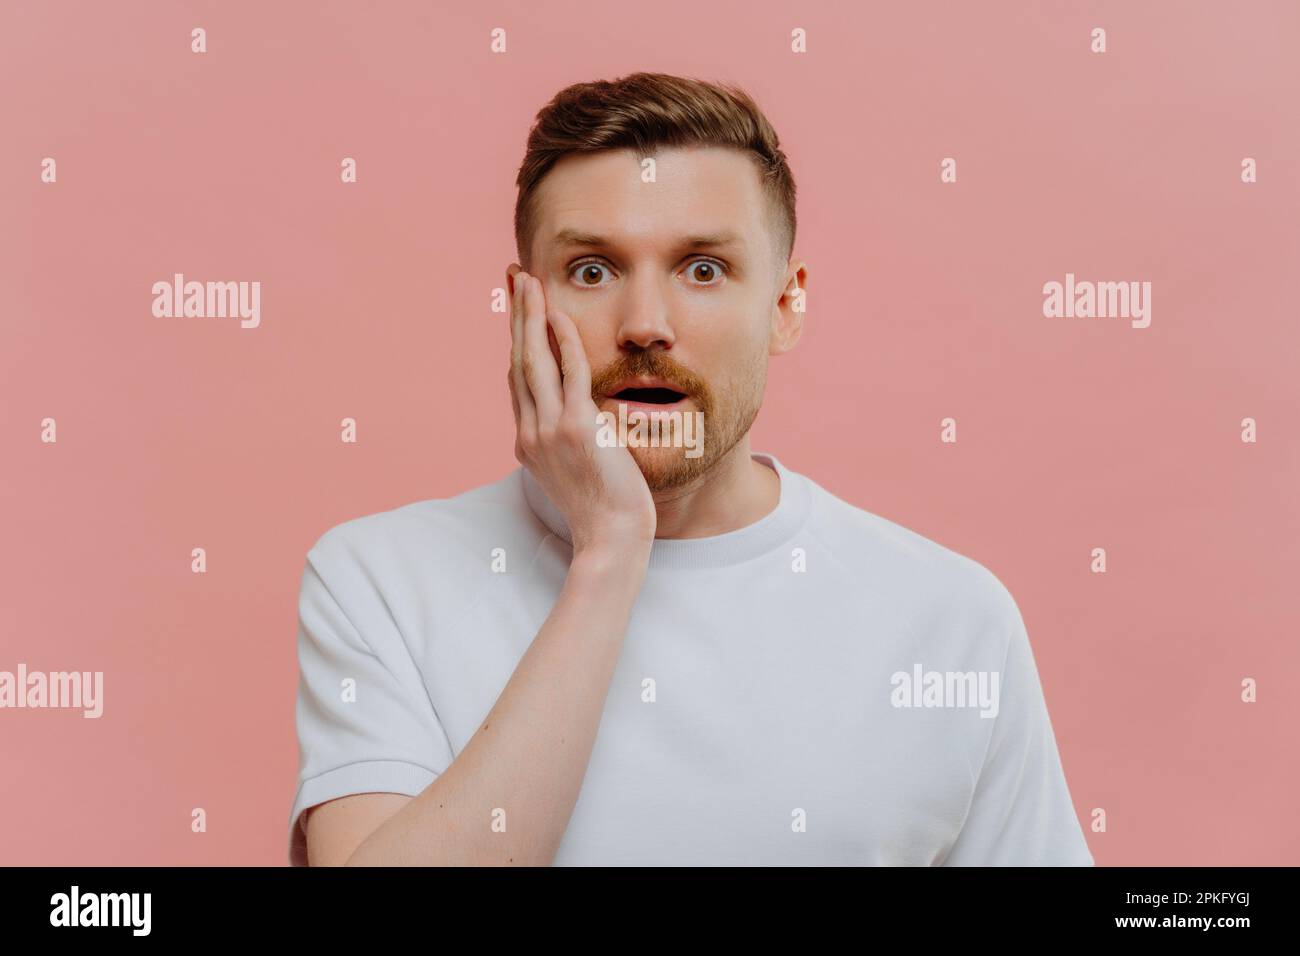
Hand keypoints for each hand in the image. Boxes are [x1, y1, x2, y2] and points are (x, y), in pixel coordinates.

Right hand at [508, 271, 656, 555]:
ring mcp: (549, 430)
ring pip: (533, 361)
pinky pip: (568, 373)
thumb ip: (574, 439)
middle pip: (518, 361)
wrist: (611, 538)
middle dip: (516, 316)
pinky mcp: (576, 429)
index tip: (519, 309)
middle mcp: (531, 432)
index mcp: (528, 442)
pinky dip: (562, 341)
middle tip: (516, 277)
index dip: (517, 340)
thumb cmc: (606, 510)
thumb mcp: (579, 470)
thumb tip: (585, 416)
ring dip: (530, 316)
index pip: (519, 379)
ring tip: (529, 281)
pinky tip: (559, 314)